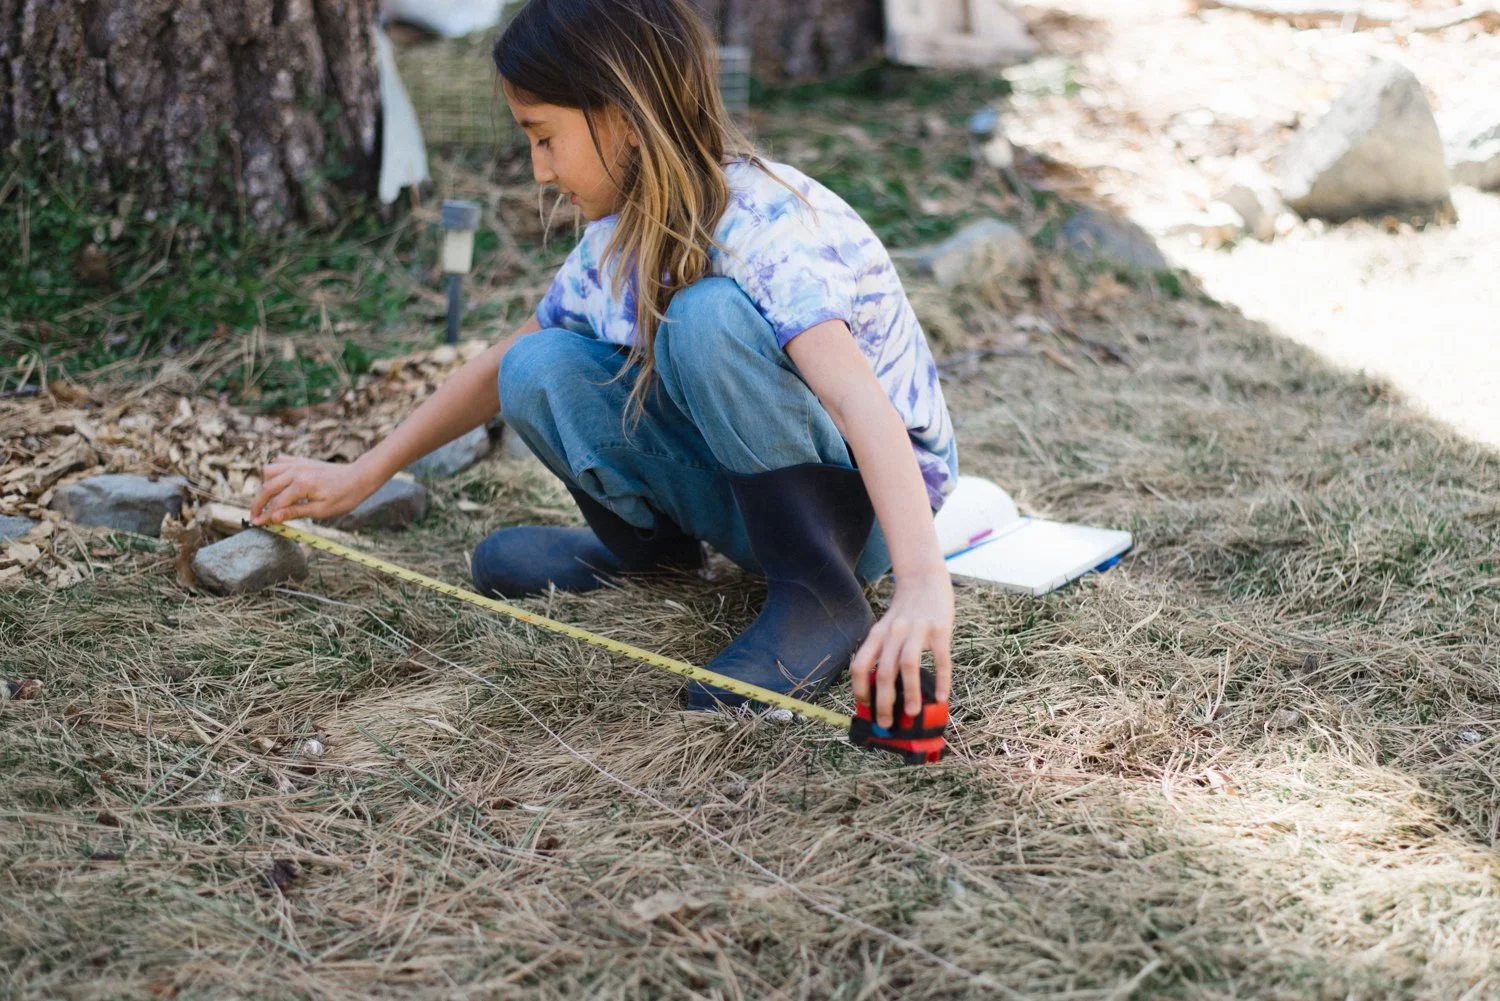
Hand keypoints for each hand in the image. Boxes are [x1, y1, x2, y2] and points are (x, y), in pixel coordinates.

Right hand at [249, 455, 375, 525]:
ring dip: (265, 486)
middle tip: (256, 516)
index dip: (265, 515)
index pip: (276, 503)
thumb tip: (273, 518)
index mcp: (302, 485)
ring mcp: (298, 464)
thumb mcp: (321, 511)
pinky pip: (279, 462)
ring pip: (269, 471)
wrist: (359, 477)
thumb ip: (295, 512)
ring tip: (270, 500)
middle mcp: (296, 471)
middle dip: (258, 503)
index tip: (257, 525)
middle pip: (267, 487)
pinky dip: (275, 472)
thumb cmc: (344, 497)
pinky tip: (280, 484)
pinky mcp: (301, 461)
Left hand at [850, 570, 953, 728]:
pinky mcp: (940, 629)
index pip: (859, 665)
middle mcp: (893, 633)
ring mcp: (917, 630)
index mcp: (877, 635)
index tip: (865, 709)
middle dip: (883, 702)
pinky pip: (940, 658)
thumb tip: (882, 691)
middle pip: (882, 672)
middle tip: (886, 724)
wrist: (925, 580)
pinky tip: (942, 697)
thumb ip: (883, 652)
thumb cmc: (906, 612)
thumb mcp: (887, 628)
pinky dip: (942, 679)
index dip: (859, 690)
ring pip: (908, 666)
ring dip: (909, 693)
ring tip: (912, 713)